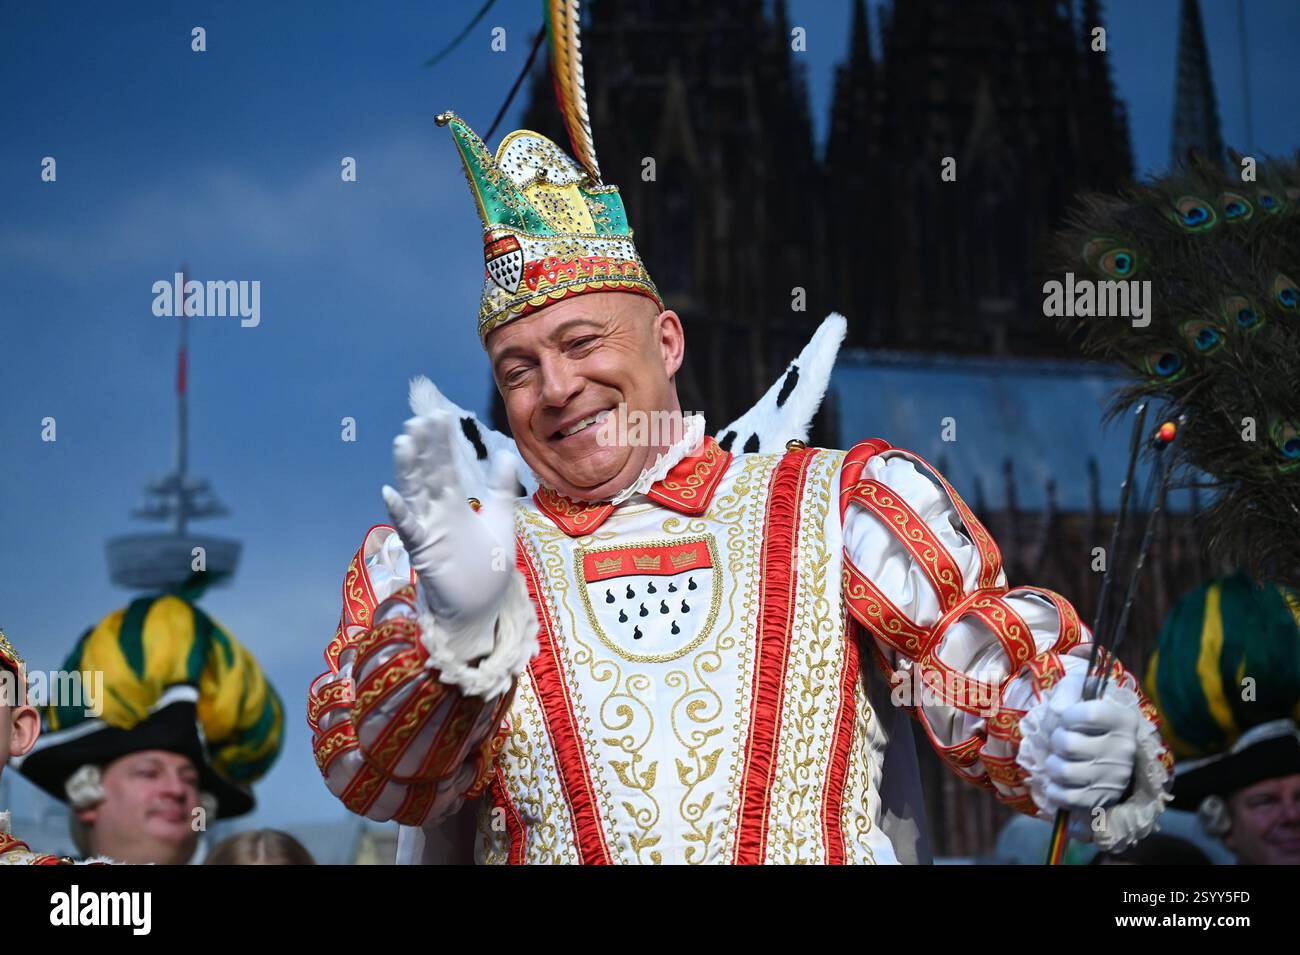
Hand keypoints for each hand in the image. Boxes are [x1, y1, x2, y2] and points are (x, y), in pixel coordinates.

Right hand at [381, 413, 518, 627]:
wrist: (483, 607)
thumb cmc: (487, 567)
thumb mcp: (500, 520)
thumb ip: (501, 488)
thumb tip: (506, 454)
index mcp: (455, 504)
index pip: (445, 466)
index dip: (441, 443)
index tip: (438, 417)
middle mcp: (438, 513)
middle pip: (428, 475)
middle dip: (423, 449)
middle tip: (418, 420)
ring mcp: (429, 530)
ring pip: (415, 495)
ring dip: (408, 471)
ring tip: (402, 443)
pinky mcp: (425, 552)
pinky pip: (410, 529)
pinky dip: (399, 512)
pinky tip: (388, 493)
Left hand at [1041, 687, 1138, 812]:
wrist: (1110, 753)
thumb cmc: (1092, 719)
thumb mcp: (1085, 693)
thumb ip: (1070, 688)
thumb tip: (1057, 709)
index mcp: (1123, 720)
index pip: (1090, 714)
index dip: (1068, 714)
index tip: (1065, 717)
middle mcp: (1123, 749)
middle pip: (1068, 743)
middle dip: (1055, 739)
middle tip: (1060, 740)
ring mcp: (1114, 777)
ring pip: (1063, 771)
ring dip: (1052, 764)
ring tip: (1058, 760)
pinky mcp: (1102, 799)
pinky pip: (1066, 797)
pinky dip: (1054, 790)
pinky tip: (1058, 782)